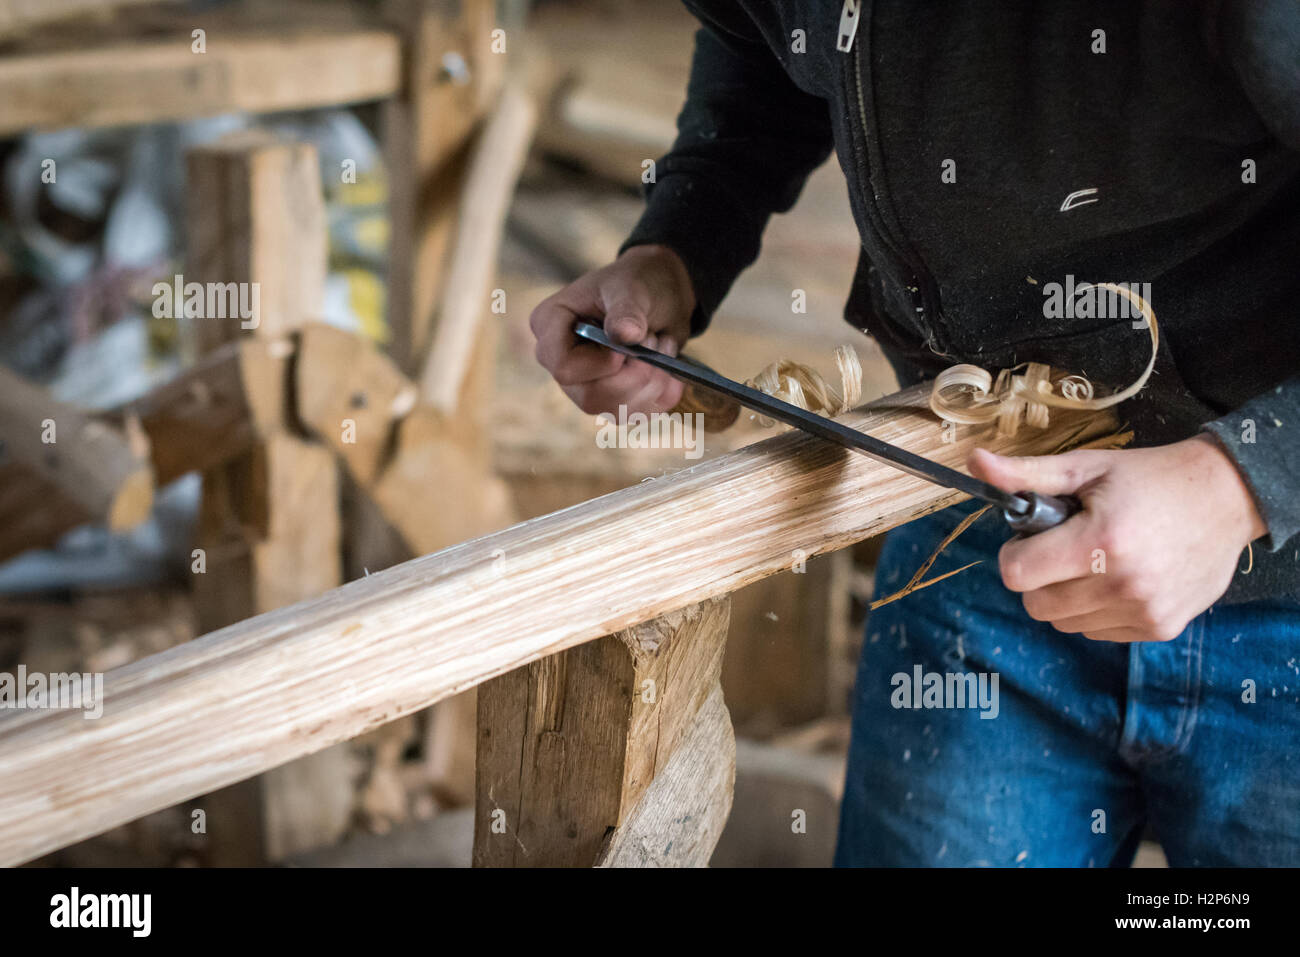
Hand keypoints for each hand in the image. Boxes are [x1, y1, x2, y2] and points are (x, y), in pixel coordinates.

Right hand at [530, 244, 695, 415]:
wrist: (660, 295)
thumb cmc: (637, 282)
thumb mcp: (631, 286)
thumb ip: (626, 309)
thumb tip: (625, 334)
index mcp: (550, 326)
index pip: (563, 367)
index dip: (600, 364)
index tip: (630, 343)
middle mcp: (561, 362)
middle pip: (590, 397)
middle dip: (634, 377)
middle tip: (657, 343)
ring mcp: (584, 385)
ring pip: (615, 410)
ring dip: (652, 385)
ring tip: (664, 348)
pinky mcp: (611, 400)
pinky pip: (636, 415)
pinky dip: (661, 395)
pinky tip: (670, 371)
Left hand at [967, 436, 1267, 641]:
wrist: (1227, 497)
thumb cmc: (1149, 478)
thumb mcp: (1086, 468)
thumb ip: (1026, 474)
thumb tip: (974, 463)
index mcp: (1101, 541)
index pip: (1017, 575)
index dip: (1015, 555)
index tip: (1032, 539)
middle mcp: (1124, 584)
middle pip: (1037, 605)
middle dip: (1039, 577)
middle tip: (1065, 548)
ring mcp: (1144, 610)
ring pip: (1065, 623)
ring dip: (1066, 597)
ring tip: (1094, 561)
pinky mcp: (1160, 627)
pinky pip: (1098, 632)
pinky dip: (1096, 610)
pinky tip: (1119, 579)